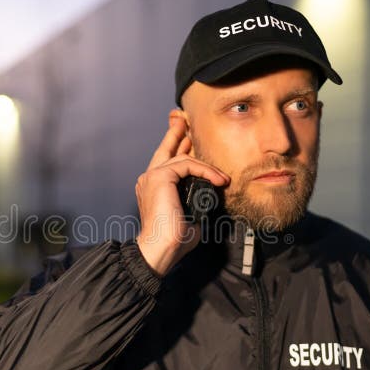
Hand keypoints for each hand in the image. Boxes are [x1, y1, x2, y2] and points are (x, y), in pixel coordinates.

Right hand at [135, 110, 228, 275]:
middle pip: (166, 149)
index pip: (166, 162)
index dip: (176, 147)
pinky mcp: (159, 177)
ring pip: (182, 157)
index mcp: (153, 188)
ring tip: (221, 174)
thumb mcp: (190, 216)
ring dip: (205, 164)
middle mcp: (148, 179)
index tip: (187, 138)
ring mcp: (152, 176)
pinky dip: (205, 171)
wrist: (161, 248)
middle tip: (185, 121)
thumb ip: (196, 203)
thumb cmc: (173, 240)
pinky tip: (219, 180)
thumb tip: (209, 198)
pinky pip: (187, 164)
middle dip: (178, 133)